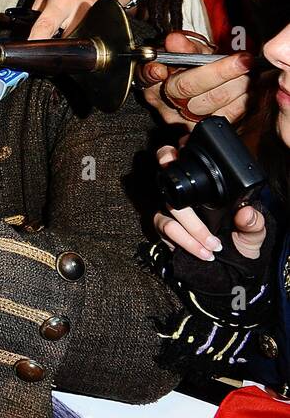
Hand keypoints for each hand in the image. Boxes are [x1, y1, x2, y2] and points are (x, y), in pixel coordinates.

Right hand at [139, 31, 253, 128]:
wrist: (212, 89)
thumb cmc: (197, 69)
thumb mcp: (192, 53)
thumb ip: (185, 47)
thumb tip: (174, 41)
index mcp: (153, 81)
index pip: (147, 75)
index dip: (152, 72)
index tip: (163, 67)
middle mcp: (165, 102)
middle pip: (186, 87)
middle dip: (218, 72)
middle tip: (242, 60)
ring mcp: (183, 119)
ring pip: (210, 102)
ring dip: (235, 84)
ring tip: (248, 70)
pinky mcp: (204, 129)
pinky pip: (225, 115)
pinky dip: (241, 99)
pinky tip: (247, 87)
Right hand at [153, 144, 265, 261]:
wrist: (229, 271)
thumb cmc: (240, 244)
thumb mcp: (254, 233)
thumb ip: (253, 223)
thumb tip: (246, 212)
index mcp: (208, 189)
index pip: (188, 161)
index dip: (180, 149)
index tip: (184, 147)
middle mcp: (187, 194)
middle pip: (167, 172)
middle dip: (168, 169)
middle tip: (179, 174)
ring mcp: (172, 209)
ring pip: (169, 205)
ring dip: (192, 226)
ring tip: (212, 243)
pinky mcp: (164, 228)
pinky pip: (166, 227)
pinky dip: (185, 240)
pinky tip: (203, 251)